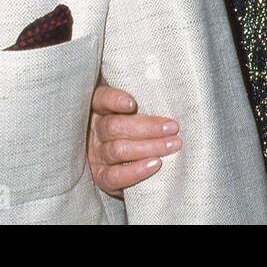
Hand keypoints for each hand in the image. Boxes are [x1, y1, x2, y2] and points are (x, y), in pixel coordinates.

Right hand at [87, 78, 181, 197]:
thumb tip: (166, 89)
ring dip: (149, 147)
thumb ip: (142, 99)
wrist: (122, 161)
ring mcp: (95, 155)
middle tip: (173, 127)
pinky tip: (156, 164)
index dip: (114, 100)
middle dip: (147, 127)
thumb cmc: (134, 126)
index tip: (132, 103)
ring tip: (172, 145)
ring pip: (118, 150)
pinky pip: (115, 176)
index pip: (101, 99)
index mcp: (97, 109)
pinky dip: (136, 171)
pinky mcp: (100, 177)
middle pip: (114, 126)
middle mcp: (93, 131)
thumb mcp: (132, 109)